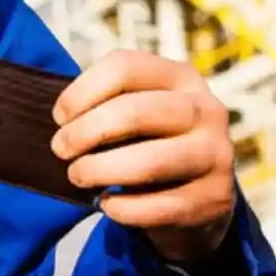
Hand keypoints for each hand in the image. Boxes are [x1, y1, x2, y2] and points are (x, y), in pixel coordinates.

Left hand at [50, 50, 236, 262]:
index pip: (125, 67)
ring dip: (100, 170)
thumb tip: (58, 120)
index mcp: (181, 77)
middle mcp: (206, 110)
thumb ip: (104, 104)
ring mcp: (216, 155)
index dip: (82, 91)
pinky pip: (158, 207)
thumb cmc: (149, 142)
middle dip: (85, 132)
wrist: (200, 195)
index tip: (59, 116)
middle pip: (134, 112)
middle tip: (60, 149)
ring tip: (77, 176)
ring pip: (149, 162)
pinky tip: (107, 205)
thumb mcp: (136, 111)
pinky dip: (122, 208)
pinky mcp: (215, 199)